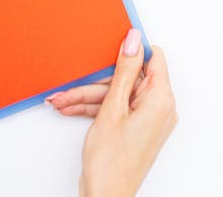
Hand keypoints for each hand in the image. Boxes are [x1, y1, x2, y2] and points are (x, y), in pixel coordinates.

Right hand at [48, 30, 176, 196]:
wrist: (105, 195)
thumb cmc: (112, 162)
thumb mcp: (113, 106)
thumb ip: (124, 70)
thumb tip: (134, 40)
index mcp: (160, 99)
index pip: (153, 58)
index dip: (130, 50)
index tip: (111, 44)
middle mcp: (159, 108)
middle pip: (128, 79)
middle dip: (95, 81)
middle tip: (71, 84)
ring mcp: (147, 120)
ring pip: (117, 95)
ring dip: (87, 96)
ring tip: (62, 100)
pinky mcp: (135, 128)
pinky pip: (116, 108)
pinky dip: (94, 109)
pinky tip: (69, 108)